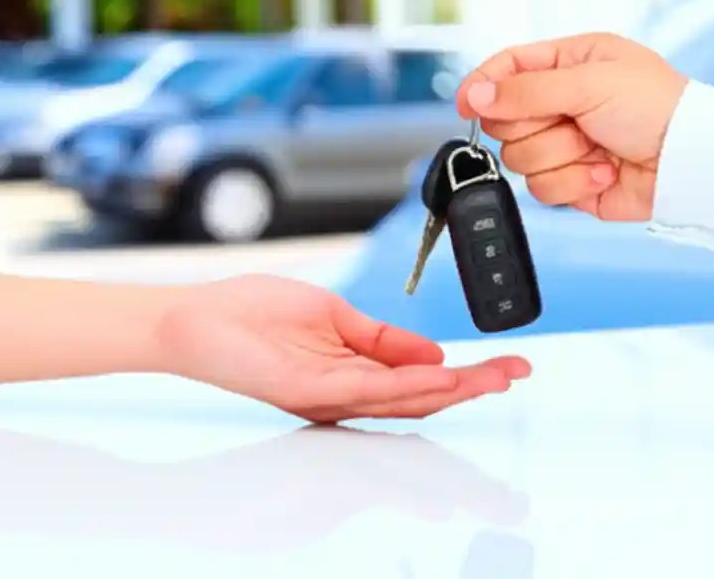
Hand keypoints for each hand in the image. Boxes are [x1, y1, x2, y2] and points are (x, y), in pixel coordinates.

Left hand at [154, 275, 530, 422]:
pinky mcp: (309, 390)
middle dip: (475, 386)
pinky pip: (368, 390)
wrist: (195, 318)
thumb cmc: (251, 314)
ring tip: (493, 377)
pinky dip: (409, 382)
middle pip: (423, 396)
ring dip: (454, 387)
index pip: (422, 380)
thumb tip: (433, 349)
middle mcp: (346, 393)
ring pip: (404, 399)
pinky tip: (441, 372)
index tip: (508, 365)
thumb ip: (383, 338)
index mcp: (354, 375)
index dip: (468, 374)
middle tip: (517, 374)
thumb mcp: (334, 316)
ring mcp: (329, 395)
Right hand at [456, 32, 688, 220]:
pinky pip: (543, 190)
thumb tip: (476, 94)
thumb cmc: (658, 106)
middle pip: (506, 121)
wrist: (689, 161)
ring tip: (597, 149)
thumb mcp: (589, 82)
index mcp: (568, 64)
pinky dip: (575, 183)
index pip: (507, 69)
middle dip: (538, 127)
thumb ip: (526, 89)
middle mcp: (562, 103)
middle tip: (573, 121)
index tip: (466, 105)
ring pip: (520, 160)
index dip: (482, 86)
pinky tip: (605, 172)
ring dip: (561, 157)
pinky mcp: (573, 183)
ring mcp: (566, 144)